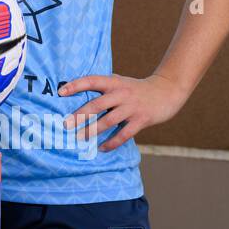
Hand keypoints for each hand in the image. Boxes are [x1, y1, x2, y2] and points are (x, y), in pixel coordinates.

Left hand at [58, 73, 187, 151]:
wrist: (167, 91)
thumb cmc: (137, 89)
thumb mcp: (120, 82)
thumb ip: (104, 87)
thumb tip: (79, 91)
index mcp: (114, 82)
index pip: (91, 81)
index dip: (76, 85)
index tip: (61, 92)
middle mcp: (121, 93)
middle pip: (97, 105)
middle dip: (80, 115)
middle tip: (66, 125)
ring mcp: (131, 107)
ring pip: (108, 121)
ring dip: (93, 130)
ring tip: (80, 138)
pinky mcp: (141, 120)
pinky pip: (124, 134)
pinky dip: (112, 142)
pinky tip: (102, 148)